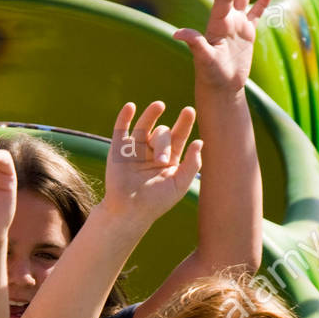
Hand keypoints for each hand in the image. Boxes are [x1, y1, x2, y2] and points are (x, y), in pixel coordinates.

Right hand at [101, 100, 201, 230]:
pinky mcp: (118, 150)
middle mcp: (152, 151)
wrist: (129, 211)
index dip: (184, 123)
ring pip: (145, 126)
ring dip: (151, 114)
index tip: (189, 111)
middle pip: (162, 133)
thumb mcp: (180, 184)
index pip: (179, 135)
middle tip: (161, 160)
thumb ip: (192, 164)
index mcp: (169, 159)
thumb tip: (200, 142)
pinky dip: (124, 117)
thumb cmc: (156, 202)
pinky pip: (121, 130)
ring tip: (159, 105)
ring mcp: (135, 149)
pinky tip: (130, 107)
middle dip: (163, 143)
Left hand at [173, 0, 271, 93]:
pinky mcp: (247, 34)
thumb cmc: (210, 76)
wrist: (221, 89)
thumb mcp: (203, 59)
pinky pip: (256, 14)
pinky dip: (262, 3)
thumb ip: (194, 43)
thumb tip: (176, 33)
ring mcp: (237, 26)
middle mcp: (226, 20)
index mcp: (216, 22)